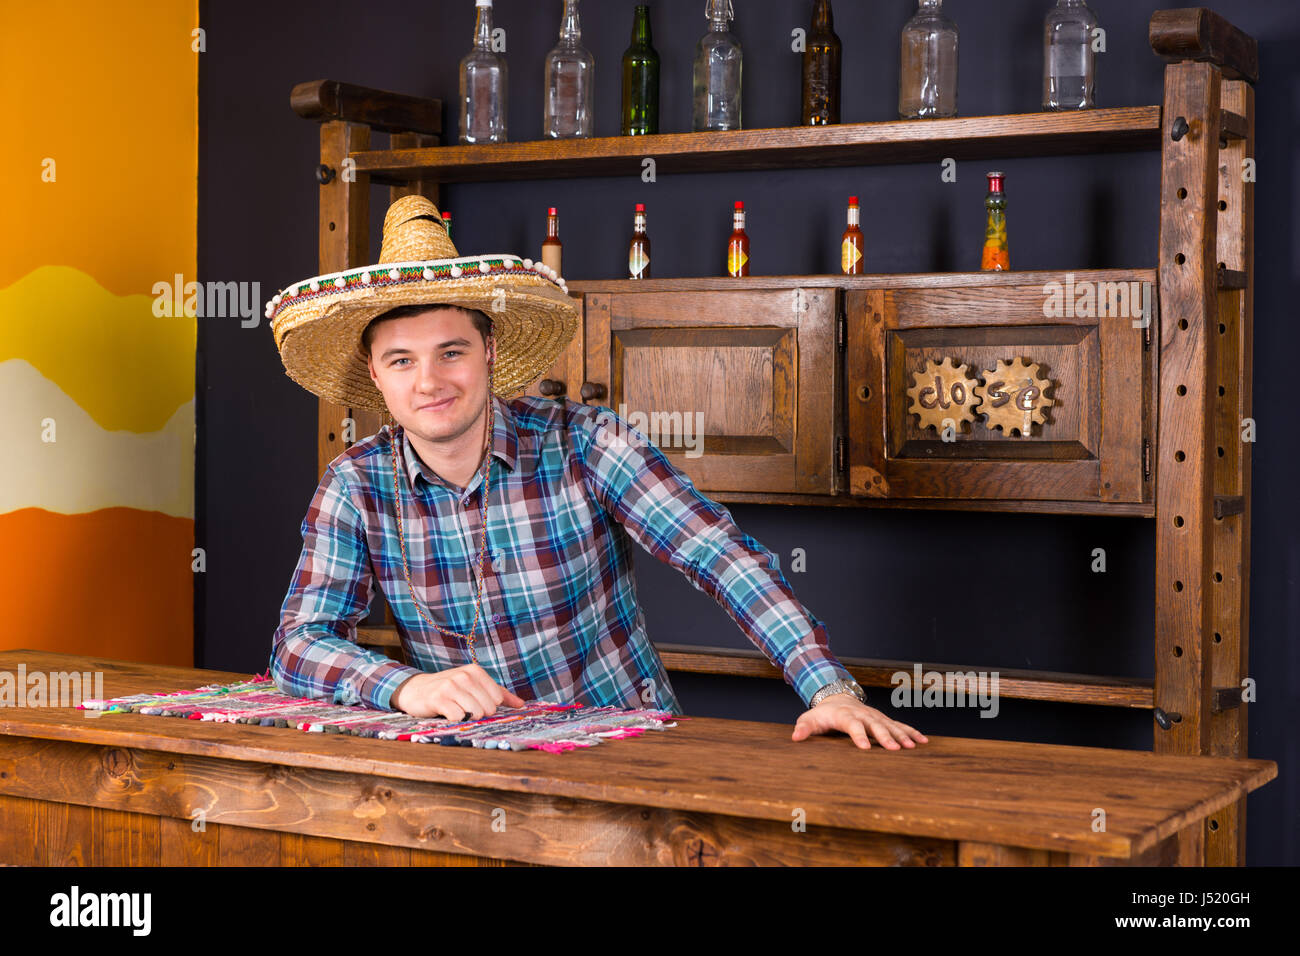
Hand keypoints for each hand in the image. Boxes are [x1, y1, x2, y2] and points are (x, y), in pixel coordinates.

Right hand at [390, 664, 525, 719]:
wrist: (416, 690)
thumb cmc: (450, 690)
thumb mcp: (474, 687)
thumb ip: (499, 695)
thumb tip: (521, 705)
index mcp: (475, 671)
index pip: (497, 698)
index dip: (489, 707)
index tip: (475, 703)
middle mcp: (464, 675)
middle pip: (488, 708)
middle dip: (478, 714)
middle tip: (464, 708)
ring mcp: (451, 686)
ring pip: (474, 713)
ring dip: (466, 717)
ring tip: (456, 710)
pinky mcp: (439, 698)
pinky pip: (458, 717)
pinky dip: (455, 720)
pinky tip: (446, 713)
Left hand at [792, 694, 928, 750]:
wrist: (836, 698)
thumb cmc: (822, 714)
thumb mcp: (810, 719)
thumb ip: (804, 727)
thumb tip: (795, 737)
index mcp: (845, 715)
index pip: (852, 725)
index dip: (858, 735)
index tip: (864, 747)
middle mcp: (863, 714)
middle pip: (875, 725)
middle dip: (885, 736)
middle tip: (896, 749)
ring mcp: (875, 716)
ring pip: (890, 725)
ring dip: (903, 735)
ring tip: (914, 746)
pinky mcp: (883, 719)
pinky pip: (899, 725)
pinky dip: (911, 732)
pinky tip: (923, 741)